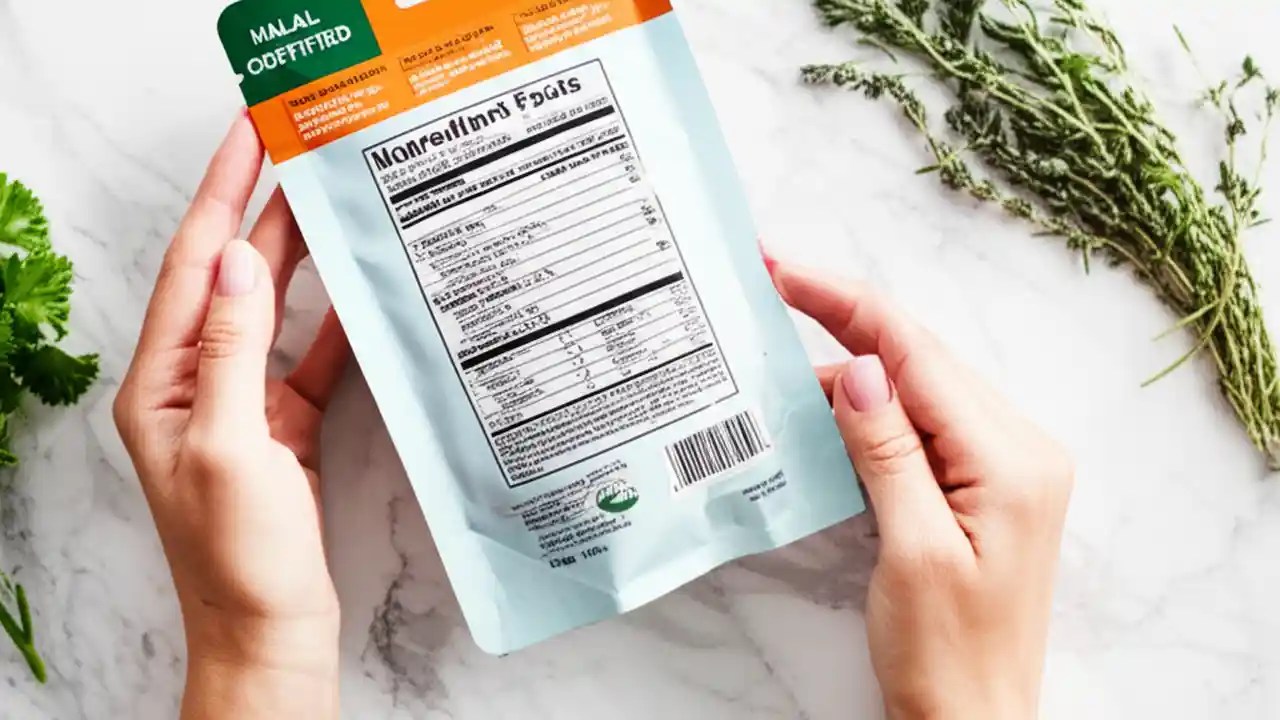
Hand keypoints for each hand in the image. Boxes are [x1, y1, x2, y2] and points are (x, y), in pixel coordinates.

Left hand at [114, 113, 348, 718]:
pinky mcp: (283, 428)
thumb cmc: (239, 557)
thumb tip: (236, 260)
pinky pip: (307, 359)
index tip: (246, 134)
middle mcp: (194, 385)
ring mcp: (241, 405)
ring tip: (326, 197)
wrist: (271, 630)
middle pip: (229, 277)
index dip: (219, 195)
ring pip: (270, 311)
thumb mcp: (230, 445)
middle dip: (259, 210)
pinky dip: (333, 323)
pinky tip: (357, 289)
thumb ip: (232, 348)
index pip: (191, 266)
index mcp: (162, 385)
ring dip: (297, 256)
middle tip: (295, 146)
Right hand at [766, 256, 1073, 719]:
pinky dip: (872, 414)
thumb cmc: (947, 654)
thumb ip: (887, 450)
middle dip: (845, 325)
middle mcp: (1019, 448)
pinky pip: (921, 426)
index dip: (845, 303)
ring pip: (918, 388)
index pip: (917, 353)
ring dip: (855, 375)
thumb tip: (862, 369)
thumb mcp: (911, 549)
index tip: (783, 270)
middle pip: (921, 359)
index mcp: (1011, 458)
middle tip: (773, 290)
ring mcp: (1004, 466)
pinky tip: (830, 414)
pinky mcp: (982, 486)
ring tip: (785, 375)